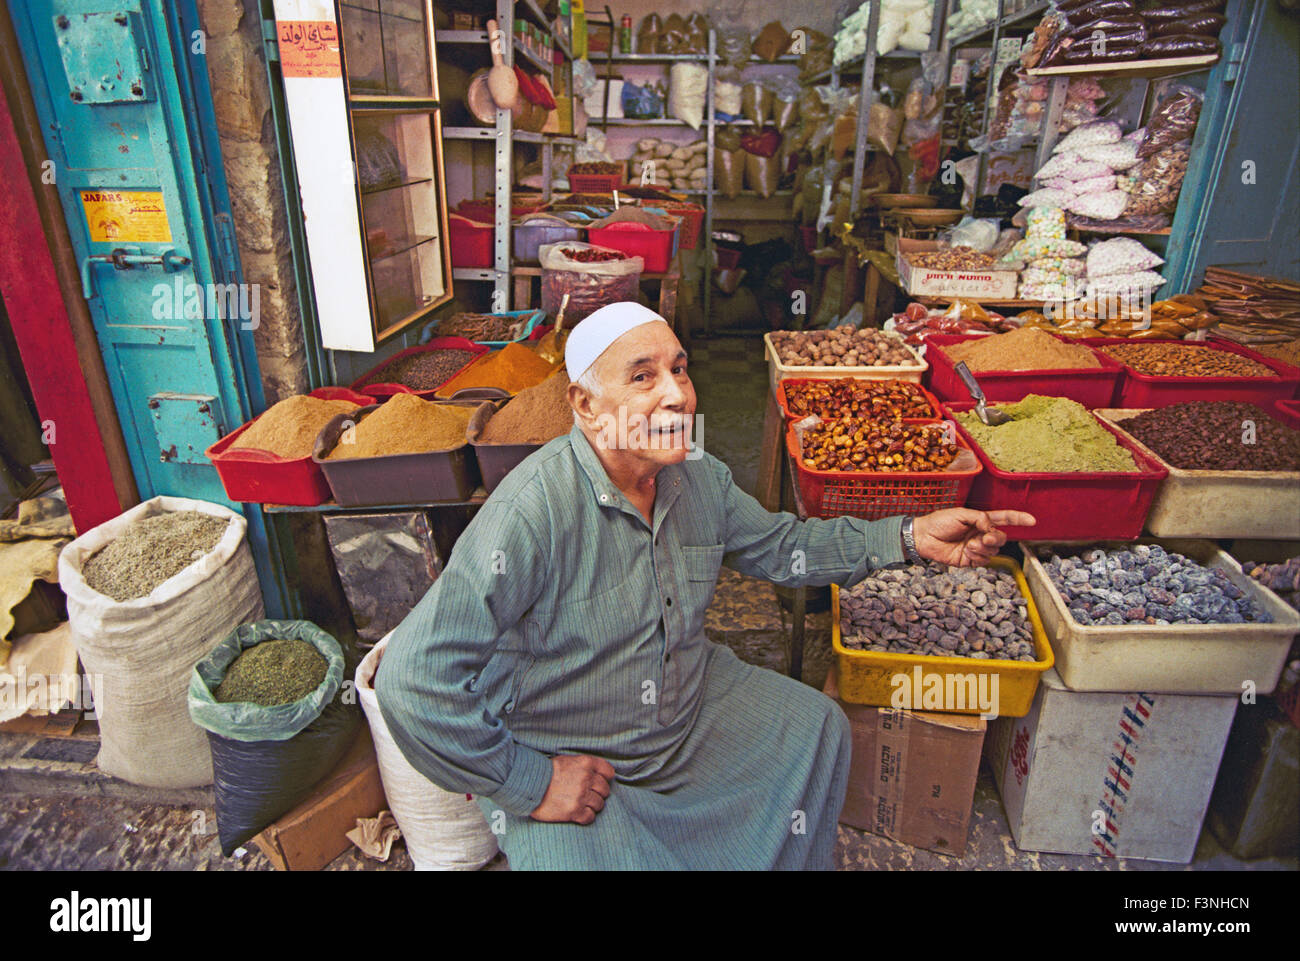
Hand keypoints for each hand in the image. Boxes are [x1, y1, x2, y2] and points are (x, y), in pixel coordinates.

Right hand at [530, 754, 614, 824]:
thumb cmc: (546, 773)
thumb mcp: (567, 761)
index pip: (608, 772)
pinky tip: (577, 813)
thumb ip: (584, 766)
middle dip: (598, 793)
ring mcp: (581, 796)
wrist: (529, 785)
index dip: (604, 778)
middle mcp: (586, 779)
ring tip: (580, 804)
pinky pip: (590, 817)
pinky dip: (585, 816)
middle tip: (587, 795)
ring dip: (592, 805)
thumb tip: (597, 774)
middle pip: (605, 790)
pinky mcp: (574, 811)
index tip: (598, 782)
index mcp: (586, 763)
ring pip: (599, 804)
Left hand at [912, 509, 1036, 566]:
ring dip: (984, 548)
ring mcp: (976, 548)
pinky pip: (983, 561)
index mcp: (980, 520)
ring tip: (969, 545)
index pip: (1004, 519)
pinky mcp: (969, 560)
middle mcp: (980, 534)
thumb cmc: (939, 522)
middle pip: (1001, 538)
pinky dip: (978, 557)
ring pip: (993, 551)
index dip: (1018, 519)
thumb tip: (991, 527)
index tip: (1032, 520)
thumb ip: (979, 518)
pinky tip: (967, 552)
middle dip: (996, 539)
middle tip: (984, 538)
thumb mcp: (961, 514)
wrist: (923, 537)